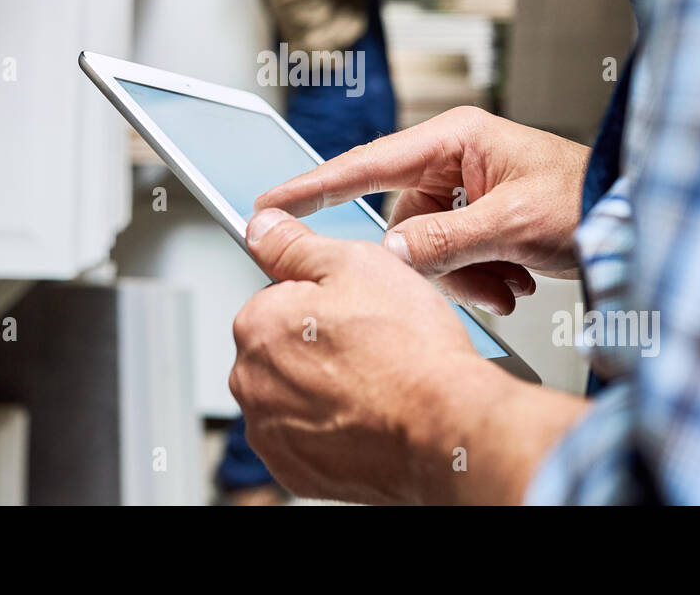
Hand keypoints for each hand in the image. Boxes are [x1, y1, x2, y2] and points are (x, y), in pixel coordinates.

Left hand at [231, 207, 581, 503]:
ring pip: (294, 395)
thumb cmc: (411, 351)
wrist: (448, 428)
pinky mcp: (296, 472)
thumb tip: (262, 226)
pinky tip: (368, 416)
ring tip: (375, 382)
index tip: (356, 311)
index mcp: (257, 324)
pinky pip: (307, 440)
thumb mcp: (356, 263)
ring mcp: (271, 433)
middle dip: (318, 344)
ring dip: (324, 388)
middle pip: (281, 348)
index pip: (276, 297)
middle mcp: (251, 382)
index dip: (323, 299)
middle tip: (371, 345)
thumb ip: (295, 244)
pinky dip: (332, 431)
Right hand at [254, 106, 590, 313]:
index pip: (366, 163)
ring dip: (465, 275)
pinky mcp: (478, 217)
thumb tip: (390, 257)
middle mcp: (454, 159)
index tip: (271, 203)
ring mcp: (466, 189)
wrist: (631, 218)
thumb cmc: (587, 198)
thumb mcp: (513, 224)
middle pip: (403, 221)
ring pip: (427, 247)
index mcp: (454, 138)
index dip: (313, 185)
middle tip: (481, 278)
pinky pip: (451, 255)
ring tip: (510, 282)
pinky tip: (513, 281)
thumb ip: (445, 241)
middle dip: (437, 261)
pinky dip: (478, 277)